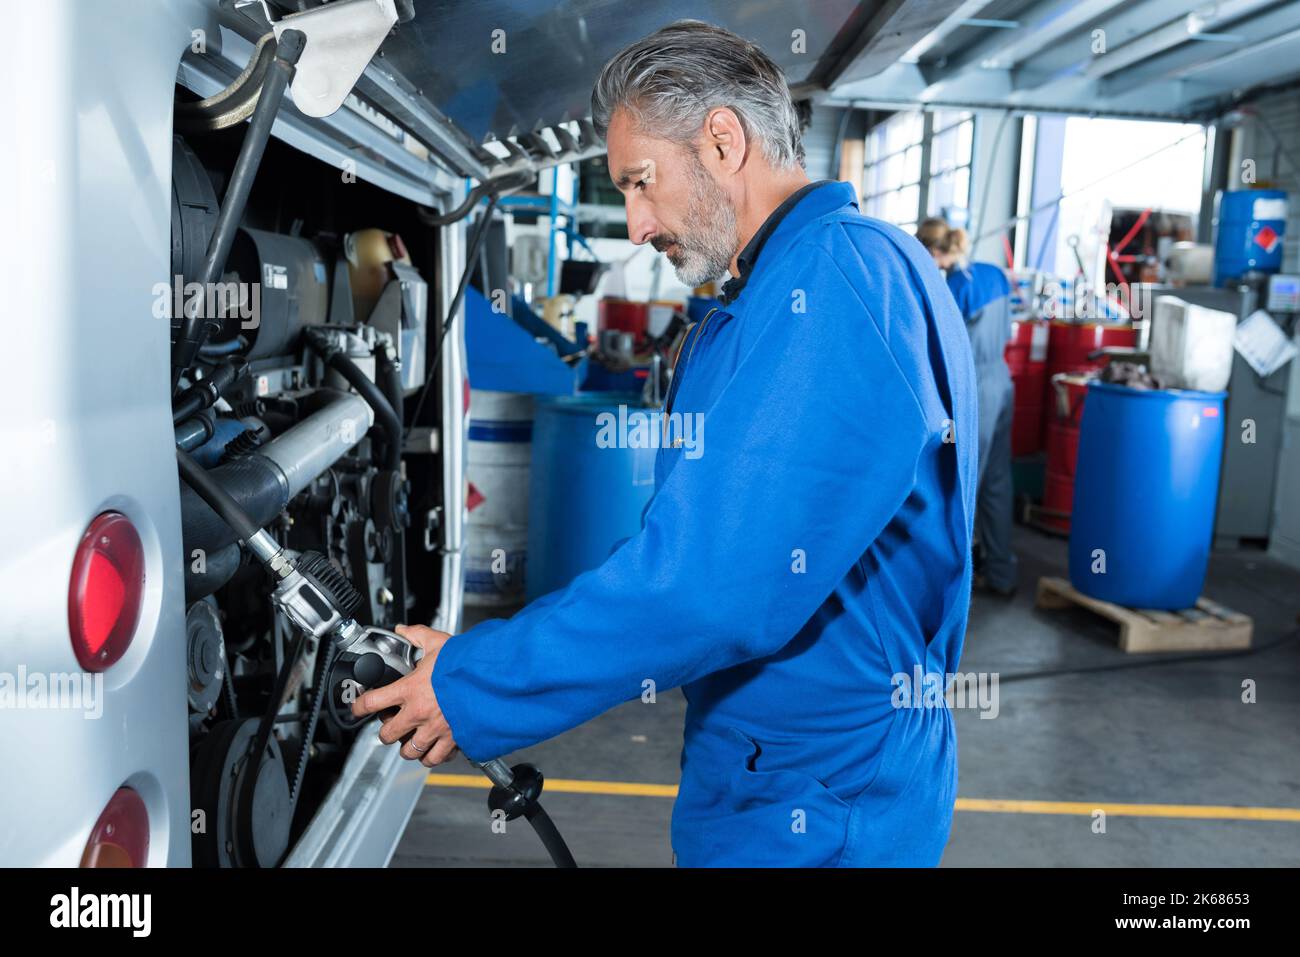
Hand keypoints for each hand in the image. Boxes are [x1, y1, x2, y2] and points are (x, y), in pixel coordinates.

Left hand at [350, 624, 458, 766]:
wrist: (493, 679)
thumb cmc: (466, 663)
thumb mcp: (438, 642)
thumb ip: (417, 635)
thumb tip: (403, 629)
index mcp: (411, 689)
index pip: (372, 702)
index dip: (359, 707)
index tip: (357, 709)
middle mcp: (419, 713)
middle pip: (388, 735)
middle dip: (386, 732)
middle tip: (391, 725)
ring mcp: (436, 729)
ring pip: (410, 752)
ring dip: (408, 747)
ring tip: (411, 741)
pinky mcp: (454, 740)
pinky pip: (436, 758)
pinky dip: (433, 755)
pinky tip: (435, 747)